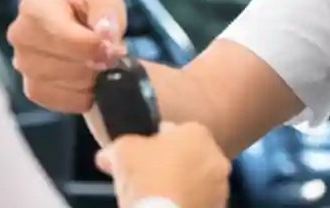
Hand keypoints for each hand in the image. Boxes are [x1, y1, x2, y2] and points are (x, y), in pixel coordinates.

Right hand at [6, 0, 127, 112]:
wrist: (77, 26)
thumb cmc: (87, 8)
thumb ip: (107, 10)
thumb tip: (105, 35)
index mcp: (34, 8)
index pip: (64, 37)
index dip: (94, 47)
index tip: (113, 47)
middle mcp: (20, 37)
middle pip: (67, 65)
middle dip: (95, 64)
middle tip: (109, 56)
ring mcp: (23, 66)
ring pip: (67, 85)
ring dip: (92, 79)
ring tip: (98, 64)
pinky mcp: (32, 90)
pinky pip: (64, 103)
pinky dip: (83, 96)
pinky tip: (88, 80)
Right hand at [97, 123, 231, 207]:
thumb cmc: (146, 178)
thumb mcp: (122, 152)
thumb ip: (117, 147)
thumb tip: (107, 155)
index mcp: (197, 132)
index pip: (173, 131)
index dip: (153, 142)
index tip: (140, 156)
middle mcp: (216, 155)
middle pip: (188, 155)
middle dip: (171, 163)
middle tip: (148, 177)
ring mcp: (222, 186)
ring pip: (197, 179)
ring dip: (182, 183)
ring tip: (158, 196)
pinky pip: (199, 200)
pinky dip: (187, 202)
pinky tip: (169, 207)